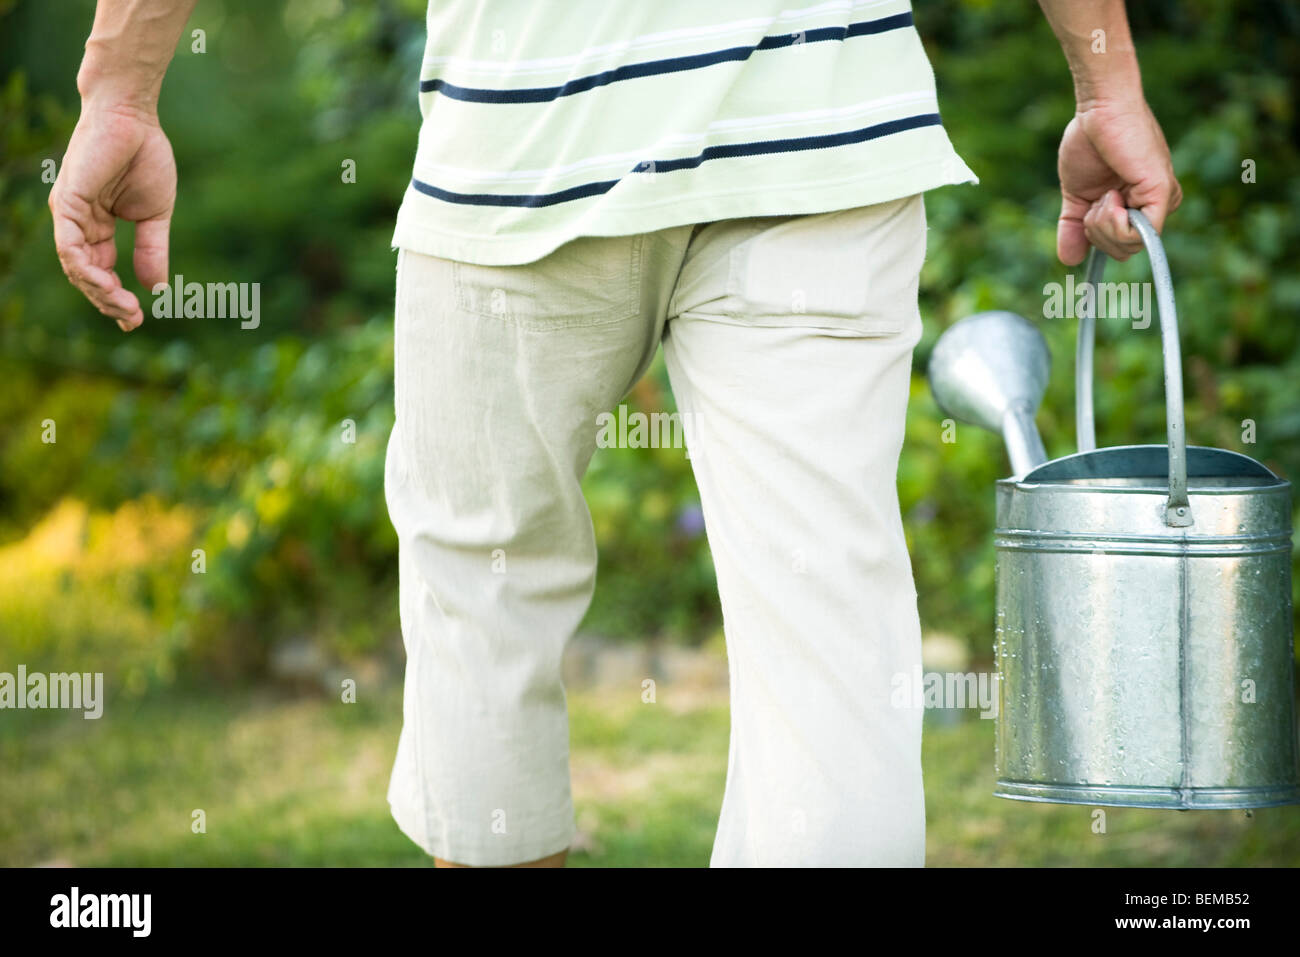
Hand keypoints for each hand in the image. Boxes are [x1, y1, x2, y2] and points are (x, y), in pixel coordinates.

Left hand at [49, 103, 175, 330]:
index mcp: (96, 226)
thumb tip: (157, 289)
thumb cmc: (144, 156)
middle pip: (86, 275)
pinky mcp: (67, 202)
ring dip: (98, 291)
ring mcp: (69, 213)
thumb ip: (153, 249)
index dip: (116, 298)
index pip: (100, 271)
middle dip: (108, 301)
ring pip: (75, 266)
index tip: (136, 320)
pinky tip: (108, 284)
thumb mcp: (155, 215)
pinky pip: (69, 245)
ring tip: (125, 307)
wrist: (133, 117)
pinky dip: (85, 269)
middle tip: (132, 319)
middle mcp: (78, 223)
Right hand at [1055, 98, 1181, 264]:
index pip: (1120, 246)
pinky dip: (1114, 222)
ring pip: (1129, 247)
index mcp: (1137, 205)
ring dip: (1102, 224)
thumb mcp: (1076, 195)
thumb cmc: (1089, 142)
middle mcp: (1154, 205)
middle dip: (1096, 232)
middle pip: (1123, 251)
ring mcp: (1161, 200)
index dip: (1096, 239)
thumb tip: (1069, 260)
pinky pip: (1138, 235)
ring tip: (1106, 192)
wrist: (1098, 112)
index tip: (1086, 213)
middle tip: (1096, 199)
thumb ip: (1074, 228)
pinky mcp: (1162, 193)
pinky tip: (1112, 196)